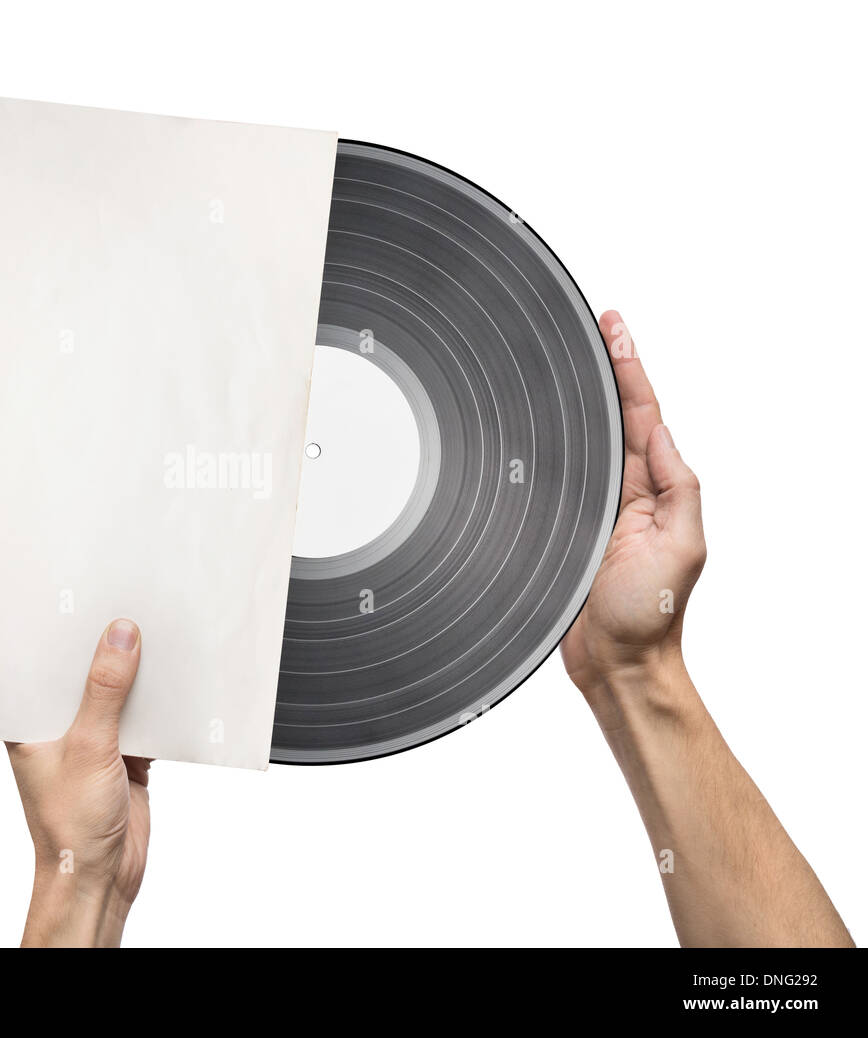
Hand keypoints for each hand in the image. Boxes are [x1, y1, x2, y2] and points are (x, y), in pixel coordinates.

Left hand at [6, 618, 150, 946]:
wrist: (101, 876)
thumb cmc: (69, 827)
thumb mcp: (88, 747)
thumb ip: (105, 691)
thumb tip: (119, 638)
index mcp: (31, 722)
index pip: (43, 665)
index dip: (60, 634)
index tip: (81, 601)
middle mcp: (60, 728)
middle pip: (85, 676)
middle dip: (105, 651)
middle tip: (125, 610)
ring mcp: (93, 741)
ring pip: (118, 696)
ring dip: (136, 678)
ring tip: (154, 637)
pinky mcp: (124, 756)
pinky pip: (143, 720)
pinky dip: (158, 707)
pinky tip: (173, 685)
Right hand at [561, 311, 706, 718]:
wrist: (617, 663)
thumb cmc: (651, 615)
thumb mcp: (684, 543)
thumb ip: (677, 486)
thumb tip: (663, 433)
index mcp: (655, 488)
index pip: (641, 414)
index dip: (628, 366)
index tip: (613, 325)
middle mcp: (624, 493)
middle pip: (611, 417)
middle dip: (603, 369)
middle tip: (590, 323)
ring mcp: (593, 511)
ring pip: (580, 444)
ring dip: (574, 402)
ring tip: (564, 357)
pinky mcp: (564, 531)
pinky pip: (553, 480)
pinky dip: (545, 448)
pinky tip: (532, 427)